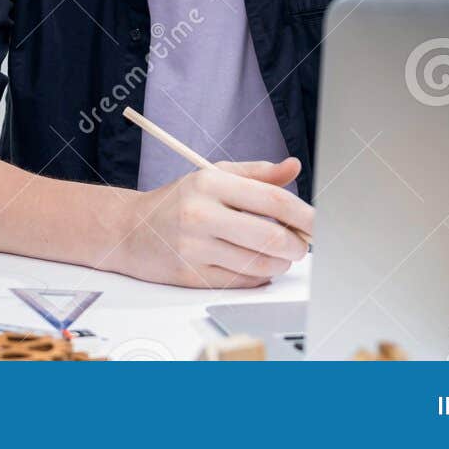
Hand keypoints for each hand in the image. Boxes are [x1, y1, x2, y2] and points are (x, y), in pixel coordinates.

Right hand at [100, 158, 313, 287]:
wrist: (129, 230)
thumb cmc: (177, 201)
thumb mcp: (212, 174)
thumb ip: (256, 173)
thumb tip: (293, 166)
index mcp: (210, 182)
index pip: (272, 199)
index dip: (304, 214)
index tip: (319, 223)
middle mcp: (200, 214)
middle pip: (270, 236)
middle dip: (297, 244)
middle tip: (301, 243)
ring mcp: (194, 247)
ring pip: (259, 263)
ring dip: (280, 262)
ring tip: (278, 253)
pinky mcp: (191, 275)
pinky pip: (241, 281)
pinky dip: (258, 276)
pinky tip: (255, 264)